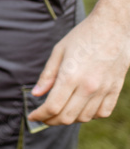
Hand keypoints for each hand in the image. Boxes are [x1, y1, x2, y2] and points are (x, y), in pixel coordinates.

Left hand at [29, 6, 129, 124]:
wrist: (113, 27)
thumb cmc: (83, 36)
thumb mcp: (59, 51)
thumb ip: (47, 75)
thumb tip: (36, 94)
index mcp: (71, 76)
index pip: (53, 107)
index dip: (40, 116)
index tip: (32, 116)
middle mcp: (88, 86)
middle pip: (67, 117)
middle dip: (52, 121)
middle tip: (44, 117)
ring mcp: (104, 89)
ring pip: (85, 118)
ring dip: (70, 119)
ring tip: (61, 111)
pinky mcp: (115, 89)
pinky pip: (103, 112)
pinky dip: (91, 115)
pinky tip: (82, 108)